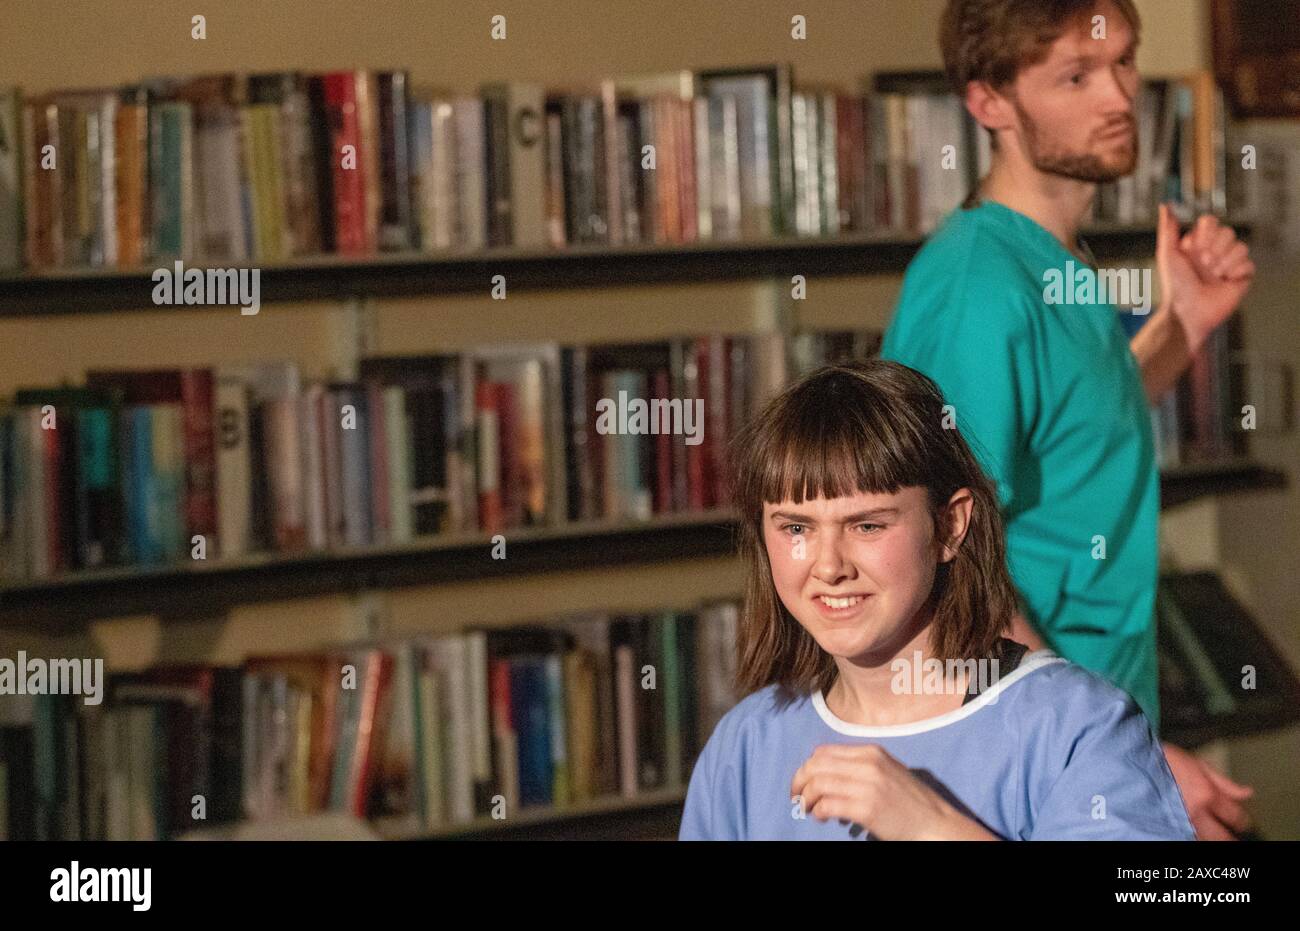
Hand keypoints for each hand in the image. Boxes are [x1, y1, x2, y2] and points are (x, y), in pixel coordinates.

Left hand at [791, 743, 997, 839]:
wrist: (934, 823)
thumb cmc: (908, 800)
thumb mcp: (885, 771)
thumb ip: (857, 765)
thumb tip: (821, 764)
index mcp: (871, 752)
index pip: (823, 752)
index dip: (806, 767)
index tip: (802, 782)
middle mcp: (868, 764)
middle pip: (816, 766)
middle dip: (799, 781)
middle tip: (796, 797)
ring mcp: (868, 786)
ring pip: (819, 784)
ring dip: (807, 798)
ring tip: (809, 809)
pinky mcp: (868, 808)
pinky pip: (829, 805)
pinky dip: (818, 811)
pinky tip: (821, 816)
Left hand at [1155, 203, 1254, 353]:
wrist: (1187, 312)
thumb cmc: (1174, 286)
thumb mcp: (1167, 254)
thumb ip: (1168, 229)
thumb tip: (1165, 205)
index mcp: (1197, 245)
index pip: (1211, 222)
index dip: (1207, 232)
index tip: (1195, 248)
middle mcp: (1213, 253)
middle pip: (1228, 232)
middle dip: (1216, 248)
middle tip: (1204, 265)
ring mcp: (1228, 266)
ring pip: (1241, 247)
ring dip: (1225, 261)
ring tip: (1214, 275)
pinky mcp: (1241, 279)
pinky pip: (1249, 264)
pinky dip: (1237, 272)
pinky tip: (1225, 282)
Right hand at [1162, 742, 1253, 839]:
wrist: (1129, 763)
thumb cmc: (1159, 759)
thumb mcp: (1195, 763)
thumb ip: (1223, 782)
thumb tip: (1247, 793)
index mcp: (1205, 794)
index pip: (1237, 817)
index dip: (1241, 820)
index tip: (1239, 820)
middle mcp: (1194, 813)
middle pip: (1224, 839)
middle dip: (1228, 836)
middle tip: (1226, 832)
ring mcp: (1178, 823)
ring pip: (1205, 842)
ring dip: (1209, 837)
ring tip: (1206, 831)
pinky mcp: (1164, 829)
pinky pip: (1186, 839)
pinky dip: (1191, 836)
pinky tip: (1189, 830)